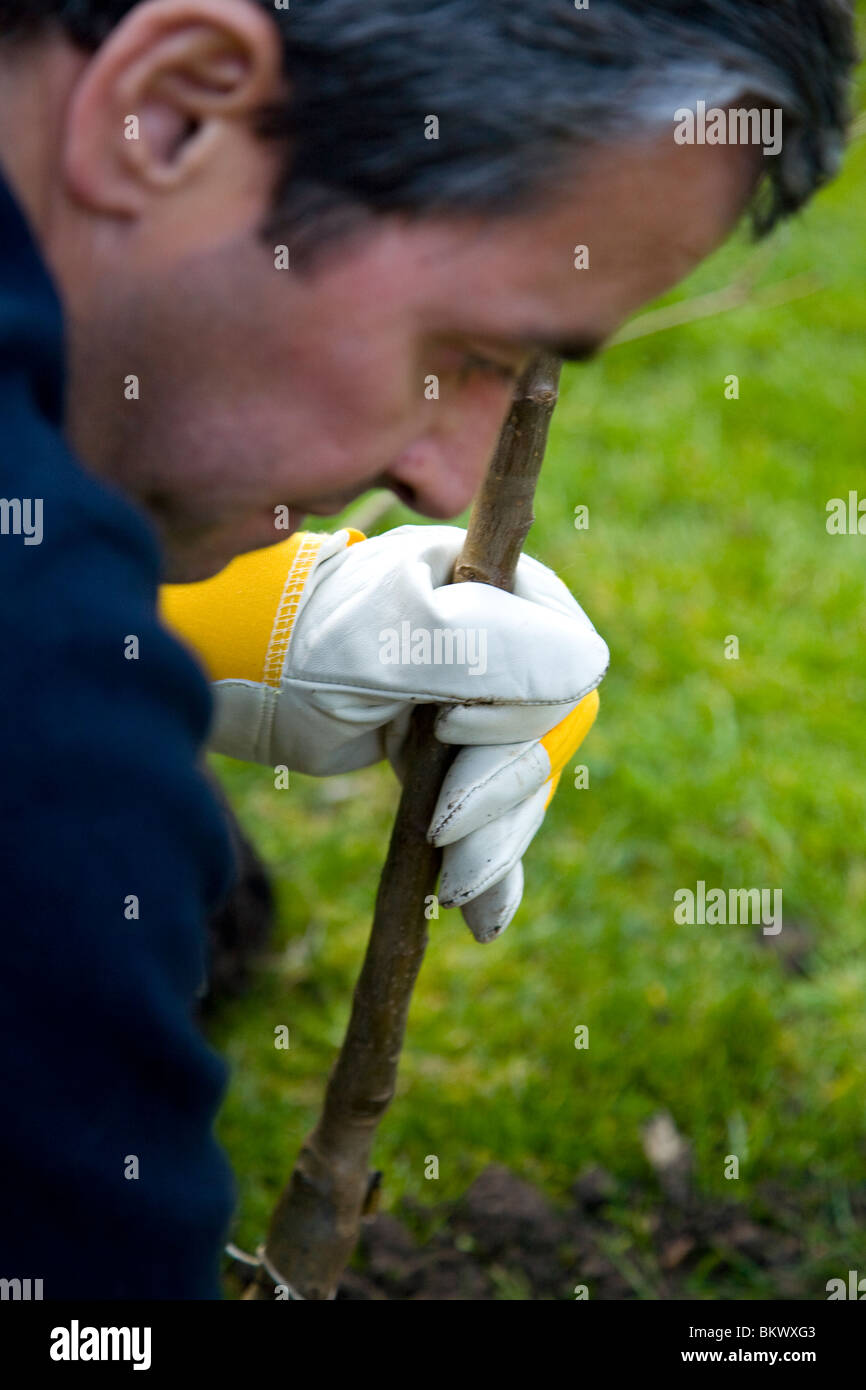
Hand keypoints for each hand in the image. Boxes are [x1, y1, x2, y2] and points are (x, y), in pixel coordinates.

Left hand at [161, 525, 607, 939]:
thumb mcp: (402, 634)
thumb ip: (495, 646)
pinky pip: (497, 817)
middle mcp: (513, 646)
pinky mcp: (458, 759)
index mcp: (514, 596)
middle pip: (547, 741)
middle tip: (444, 829)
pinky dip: (494, 867)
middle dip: (499, 795)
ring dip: (495, 843)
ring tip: (454, 891)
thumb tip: (592, 668)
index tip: (447, 726)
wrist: (254, 675)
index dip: (517, 715)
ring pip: (524, 788)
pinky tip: (486, 917)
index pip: (566, 672)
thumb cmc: (319, 638)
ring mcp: (486, 707)